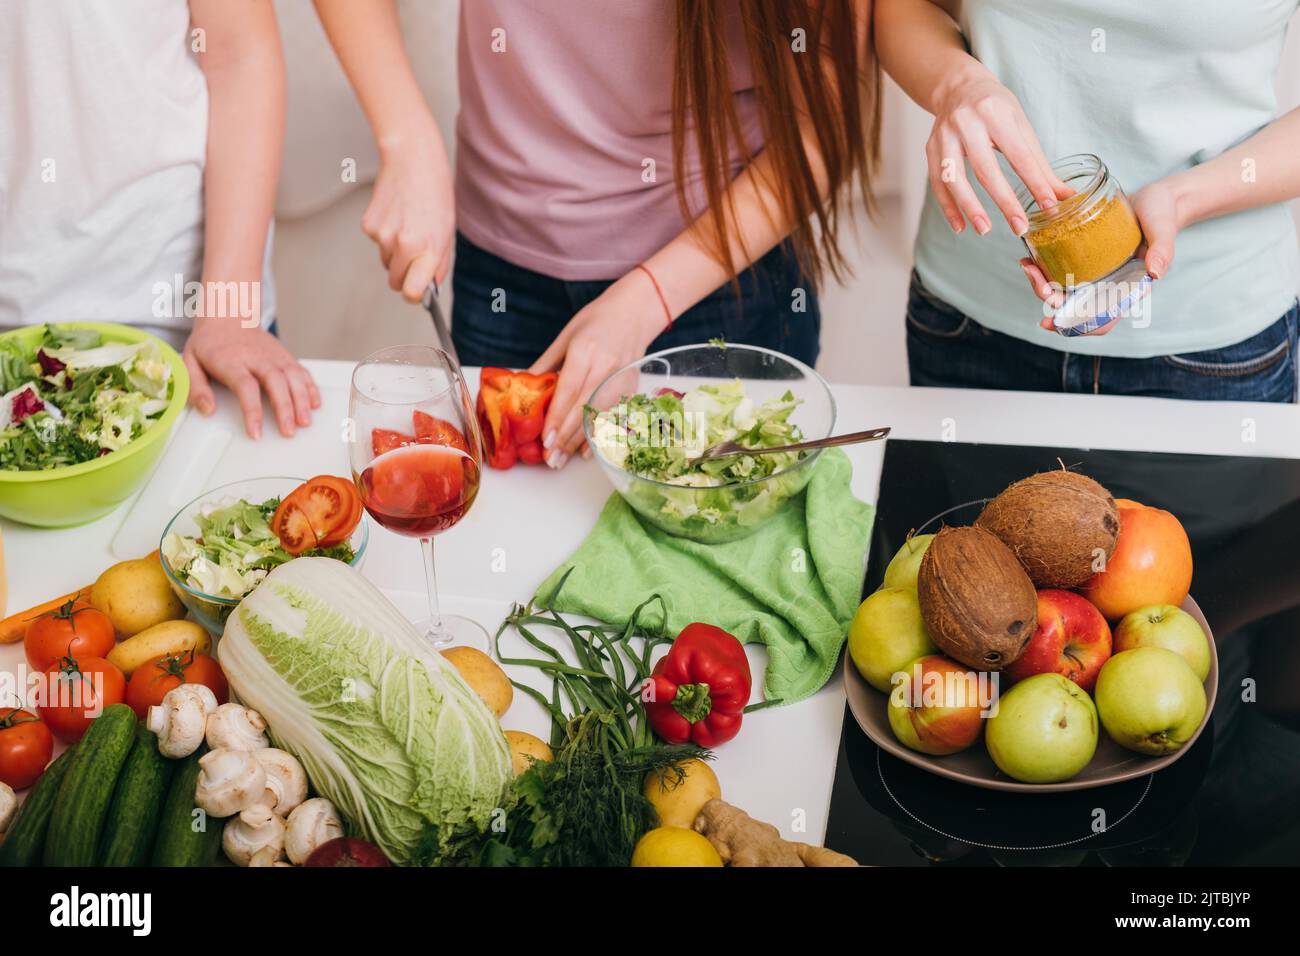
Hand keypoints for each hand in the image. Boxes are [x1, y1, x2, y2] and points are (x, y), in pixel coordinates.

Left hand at [183, 317, 320, 437]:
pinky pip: (302, 371)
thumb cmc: (210, 342)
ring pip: (293, 377)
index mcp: (232, 361)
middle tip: (288, 431)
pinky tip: (315, 403)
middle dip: (285, 408)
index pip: (246, 387)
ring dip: (302, 400)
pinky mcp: (285, 356)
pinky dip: (311, 387)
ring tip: (304, 422)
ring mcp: (274, 356)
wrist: (228, 314)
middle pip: (276, 382)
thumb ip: (196, 387)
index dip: (253, 411)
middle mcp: (257, 358)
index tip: (256, 431)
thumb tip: (207, 409)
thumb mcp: (190, 361)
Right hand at [362, 131, 454, 302]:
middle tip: (415, 257)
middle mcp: (402, 245)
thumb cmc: (434, 192)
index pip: (412, 293)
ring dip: (396, 254)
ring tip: (408, 227)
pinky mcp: (368, 226)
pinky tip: (396, 216)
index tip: (417, 290)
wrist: (412, 160)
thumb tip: (430, 286)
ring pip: (387, 262)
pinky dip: (385, 236)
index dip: (414, 295)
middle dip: (405, 276)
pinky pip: (378, 244)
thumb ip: (440, 263)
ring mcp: (382, 236)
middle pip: (396, 283)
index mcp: (427, 248)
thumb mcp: (447, 231)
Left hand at [530, 271, 669, 467]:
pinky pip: (613, 417)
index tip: (545, 439)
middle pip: (583, 408)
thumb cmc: (596, 321)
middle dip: (565, 437)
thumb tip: (524, 389)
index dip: (557, 417)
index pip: (569, 390)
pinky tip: (583, 451)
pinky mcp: (631, 388)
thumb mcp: (565, 337)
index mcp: (585, 351)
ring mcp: (621, 379)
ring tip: (560, 461)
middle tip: (549, 459)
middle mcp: (605, 367)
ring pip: (598, 417)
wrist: (634, 313)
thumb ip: (546, 364)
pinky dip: (598, 435)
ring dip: (578, 442)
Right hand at [928, 65, 1072, 235]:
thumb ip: (1039, 163)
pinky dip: (948, 207)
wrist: (958, 88)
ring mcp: (944, 136)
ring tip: (985, 230)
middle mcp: (966, 123)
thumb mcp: (1020, 126)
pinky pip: (937, 183)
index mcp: (995, 113)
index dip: (1035, 182)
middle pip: (985, 169)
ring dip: (970, 207)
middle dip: (1004, 202)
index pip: (1019, 155)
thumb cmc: (995, 108)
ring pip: (954, 179)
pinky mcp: (930, 149)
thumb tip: (1064, 195)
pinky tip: (960, 226)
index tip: (1049, 207)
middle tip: (1020, 228)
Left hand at [1023, 179, 1181, 333]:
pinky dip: (1045, 268)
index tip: (1052, 323)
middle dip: (1048, 297)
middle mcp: (1107, 287)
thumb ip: (1163, 250)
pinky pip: (1061, 271)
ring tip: (1027, 264)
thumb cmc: (1162, 215)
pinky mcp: (1085, 260)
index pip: (1101, 320)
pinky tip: (1032, 257)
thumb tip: (1155, 273)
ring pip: (1062, 290)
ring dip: (1041, 283)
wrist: (1156, 199)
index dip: (1076, 326)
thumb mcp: (1163, 229)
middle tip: (1032, 274)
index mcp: (1127, 289)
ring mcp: (1095, 275)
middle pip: (1072, 307)